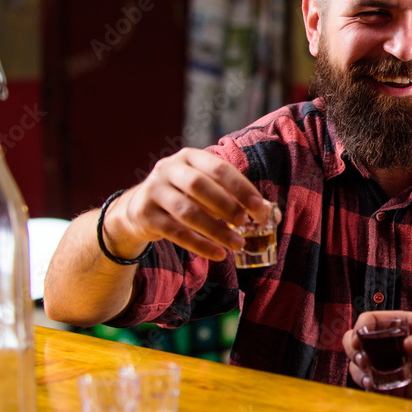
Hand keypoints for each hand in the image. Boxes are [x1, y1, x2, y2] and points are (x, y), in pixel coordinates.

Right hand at [107, 148, 274, 261]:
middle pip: (200, 185)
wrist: (140, 208)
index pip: (219, 168)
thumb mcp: (206, 189)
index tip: (260, 208)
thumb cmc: (185, 196)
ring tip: (237, 244)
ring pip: (187, 211)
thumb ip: (233, 198)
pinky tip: (218, 254)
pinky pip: (175, 232)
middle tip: (246, 223)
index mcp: (190, 157)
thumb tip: (271, 215)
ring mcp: (153, 190)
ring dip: (216, 230)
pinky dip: (199, 245)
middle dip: (227, 206)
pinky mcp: (145, 214)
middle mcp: (169, 168)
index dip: (241, 188)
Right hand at [343, 310, 411, 409]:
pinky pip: (371, 385)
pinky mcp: (393, 387)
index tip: (362, 341)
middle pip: (356, 340)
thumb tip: (408, 345)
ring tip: (370, 378)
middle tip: (363, 360)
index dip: (361, 328)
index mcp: (404, 324)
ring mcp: (391, 366)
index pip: (372, 320)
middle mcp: (393, 344)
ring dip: (358, 370)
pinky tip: (375, 388)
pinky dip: (368, 386)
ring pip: (359, 364)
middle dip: (353, 349)